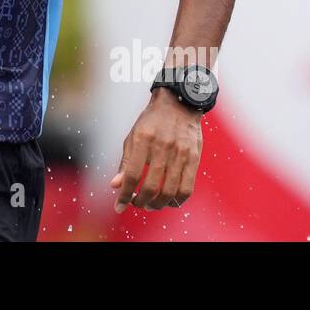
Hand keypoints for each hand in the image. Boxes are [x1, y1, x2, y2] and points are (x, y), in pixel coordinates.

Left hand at [109, 88, 202, 212]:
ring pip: (169, 191)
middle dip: (140, 202)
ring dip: (157, 204)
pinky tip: (169, 202)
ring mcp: (180, 153)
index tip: (118, 206)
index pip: (132, 175)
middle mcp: (162, 146)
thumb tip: (115, 186)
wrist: (179, 103)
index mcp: (143, 139)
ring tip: (150, 205)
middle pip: (150, 186)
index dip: (124, 194)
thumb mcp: (133, 136)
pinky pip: (187, 188)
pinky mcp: (194, 158)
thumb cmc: (152, 122)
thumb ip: (125, 162)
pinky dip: (176, 201)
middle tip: (136, 204)